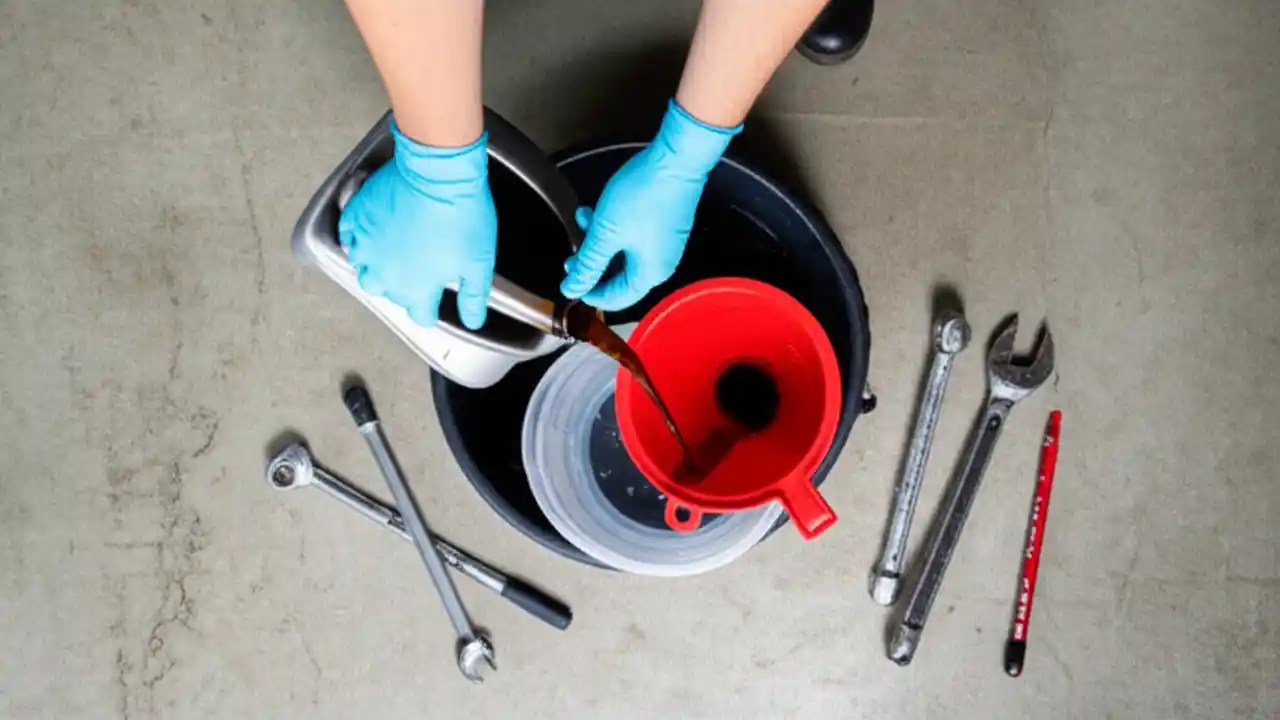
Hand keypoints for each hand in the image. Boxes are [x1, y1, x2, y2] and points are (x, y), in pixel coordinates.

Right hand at [339, 122, 496, 328]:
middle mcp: (384, 274)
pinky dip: (358, 239)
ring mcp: (366, 246)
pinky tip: (373, 233)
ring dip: (376, 265)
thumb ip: (473, 298)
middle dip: (403, 287)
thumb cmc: (461, 215)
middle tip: (418, 271)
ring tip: (393, 254)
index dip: (430, 310)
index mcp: (415, 289)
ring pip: (363, 268)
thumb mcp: (479, 264)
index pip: (420, 315)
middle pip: (389, 293)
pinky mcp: (356, 217)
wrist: (439, 172)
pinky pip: (348, 237)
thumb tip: (472, 321)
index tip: (434, 303)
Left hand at [560, 100, 740, 310]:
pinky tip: (597, 210)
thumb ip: (588, 265)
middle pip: (619, 277)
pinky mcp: (663, 225)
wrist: (675, 159)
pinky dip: (613, 228)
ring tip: (582, 220)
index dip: (590, 293)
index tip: (571, 283)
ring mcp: (664, 243)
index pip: (617, 299)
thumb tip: (572, 289)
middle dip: (592, 263)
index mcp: (650, 273)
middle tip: (572, 254)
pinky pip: (633, 236)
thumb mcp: (606, 233)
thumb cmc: (645, 195)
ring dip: (599, 240)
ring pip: (623, 253)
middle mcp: (661, 263)